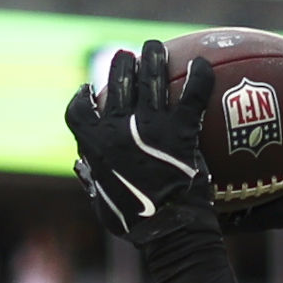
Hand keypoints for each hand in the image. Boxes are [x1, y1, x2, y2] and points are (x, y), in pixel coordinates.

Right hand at [64, 41, 218, 246]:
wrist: (170, 234)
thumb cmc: (137, 226)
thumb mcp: (104, 206)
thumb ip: (91, 182)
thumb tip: (80, 168)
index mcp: (95, 145)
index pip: (78, 112)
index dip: (81, 98)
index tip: (87, 90)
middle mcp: (120, 129)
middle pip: (116, 85)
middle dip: (120, 65)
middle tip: (127, 57)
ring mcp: (151, 126)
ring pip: (149, 80)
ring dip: (152, 58)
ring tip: (154, 48)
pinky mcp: (182, 131)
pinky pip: (192, 95)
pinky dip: (200, 77)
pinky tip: (204, 64)